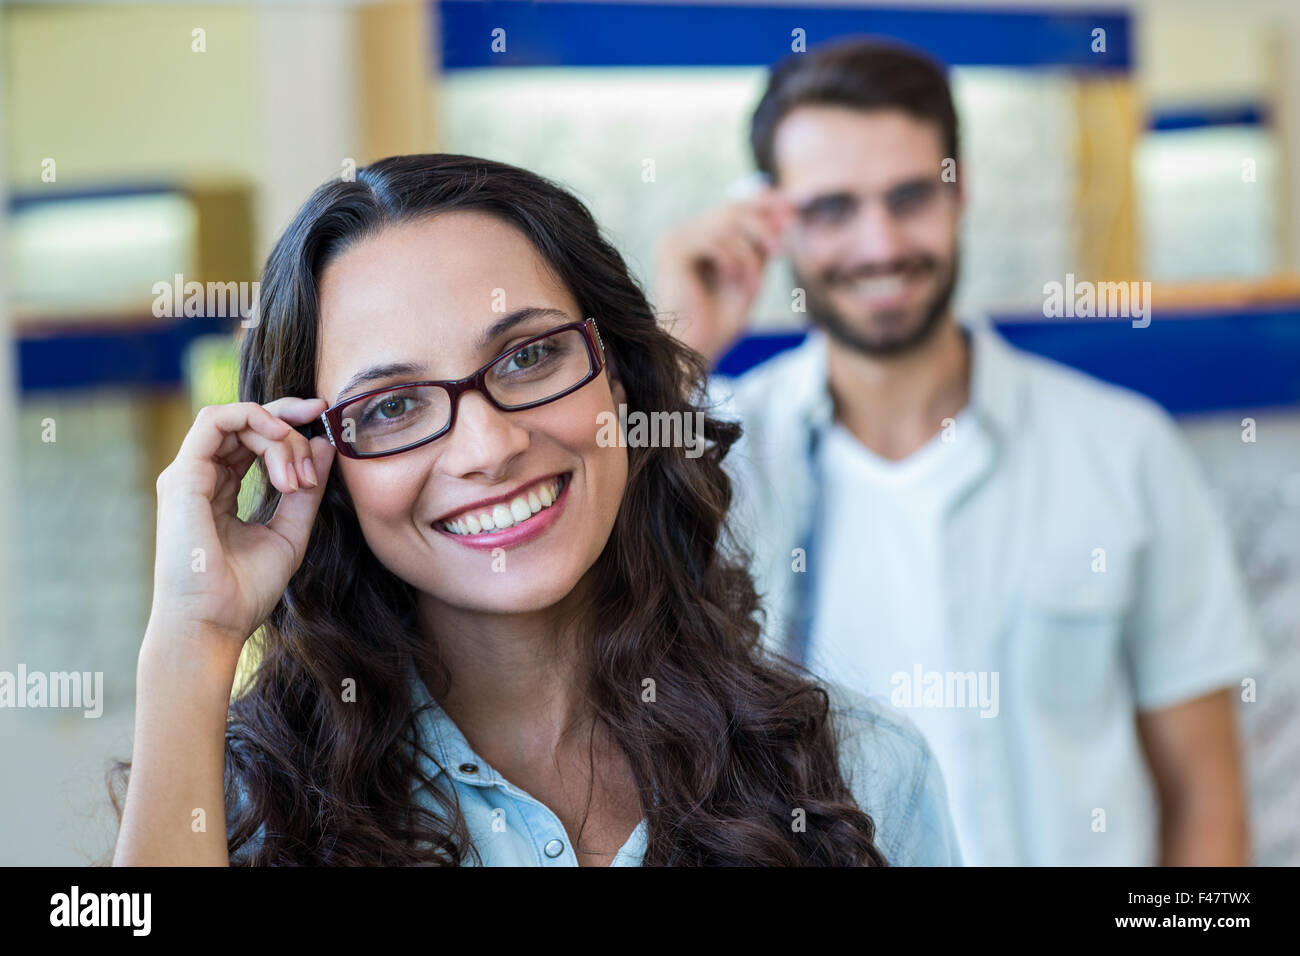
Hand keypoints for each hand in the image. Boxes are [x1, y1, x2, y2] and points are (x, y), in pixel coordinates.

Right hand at [148, 397, 335, 652]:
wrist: (213, 624)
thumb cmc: (245, 591)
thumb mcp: (290, 533)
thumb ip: (306, 492)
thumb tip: (324, 445)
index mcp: (219, 490)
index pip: (252, 439)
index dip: (289, 425)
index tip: (324, 421)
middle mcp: (201, 478)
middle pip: (245, 424)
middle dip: (289, 424)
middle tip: (318, 452)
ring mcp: (188, 476)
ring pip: (235, 421)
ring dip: (278, 435)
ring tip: (297, 478)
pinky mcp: (183, 478)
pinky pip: (215, 421)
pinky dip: (253, 418)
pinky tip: (280, 439)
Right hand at [654, 187, 796, 361]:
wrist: (696, 350)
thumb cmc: (718, 322)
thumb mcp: (751, 277)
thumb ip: (763, 247)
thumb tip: (786, 214)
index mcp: (697, 238)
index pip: (732, 207)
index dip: (763, 203)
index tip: (792, 208)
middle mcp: (682, 234)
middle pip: (732, 210)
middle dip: (763, 226)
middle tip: (781, 249)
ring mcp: (675, 240)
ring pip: (727, 224)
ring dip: (750, 257)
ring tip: (755, 287)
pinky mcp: (674, 251)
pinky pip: (716, 242)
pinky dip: (734, 262)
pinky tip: (734, 283)